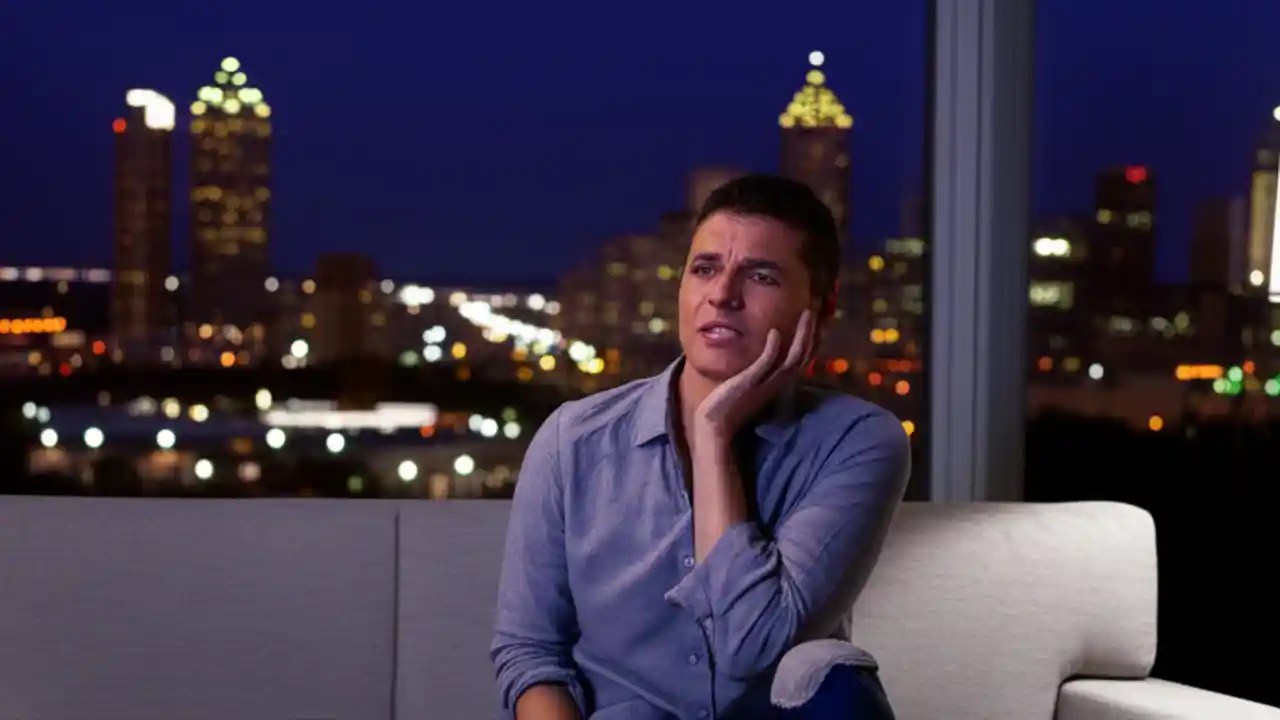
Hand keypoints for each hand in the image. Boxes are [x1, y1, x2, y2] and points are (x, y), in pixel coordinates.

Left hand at [694, 310, 815, 439]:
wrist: (713, 426)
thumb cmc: (727, 404)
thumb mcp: (747, 384)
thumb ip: (756, 371)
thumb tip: (761, 355)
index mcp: (776, 384)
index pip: (800, 360)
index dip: (809, 342)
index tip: (812, 323)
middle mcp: (775, 385)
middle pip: (802, 357)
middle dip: (809, 335)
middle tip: (812, 312)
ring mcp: (763, 385)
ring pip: (792, 359)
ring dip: (801, 337)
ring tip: (805, 315)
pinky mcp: (748, 383)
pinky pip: (766, 364)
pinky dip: (772, 348)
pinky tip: (774, 332)